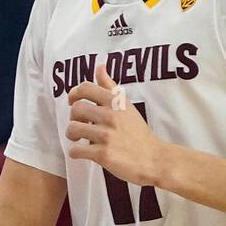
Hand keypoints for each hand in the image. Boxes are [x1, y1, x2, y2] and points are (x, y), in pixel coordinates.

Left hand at [66, 63, 167, 185]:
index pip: (85, 88)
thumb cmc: (138, 133)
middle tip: (80, 124)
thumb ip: (110, 87)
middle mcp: (111, 116)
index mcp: (116, 102)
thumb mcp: (127, 106)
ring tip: (79, 138)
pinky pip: (76, 150)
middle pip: (76, 108)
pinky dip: (75, 152)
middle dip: (73, 117)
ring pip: (73, 129)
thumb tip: (100, 66)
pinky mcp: (103, 154)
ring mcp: (107, 135)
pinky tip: (82, 152)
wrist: (154, 159)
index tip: (73, 101)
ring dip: (72, 135)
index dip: (73, 94)